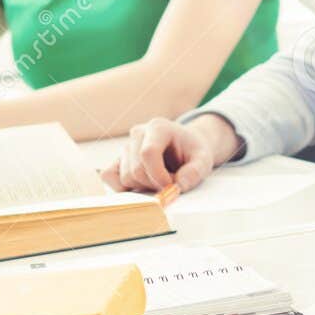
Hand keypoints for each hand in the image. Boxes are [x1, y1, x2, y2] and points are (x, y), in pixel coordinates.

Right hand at [101, 115, 239, 192]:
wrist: (185, 147)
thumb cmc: (192, 152)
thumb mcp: (204, 159)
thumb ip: (196, 171)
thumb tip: (179, 185)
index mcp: (159, 127)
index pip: (148, 153)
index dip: (158, 175)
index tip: (171, 186)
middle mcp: (138, 133)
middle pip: (136, 169)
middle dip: (154, 184)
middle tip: (170, 184)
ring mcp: (126, 146)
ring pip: (125, 177)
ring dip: (143, 187)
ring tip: (160, 180)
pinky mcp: (118, 159)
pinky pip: (109, 176)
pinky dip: (124, 187)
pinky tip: (142, 185)